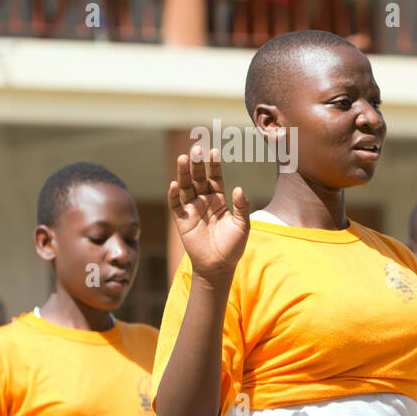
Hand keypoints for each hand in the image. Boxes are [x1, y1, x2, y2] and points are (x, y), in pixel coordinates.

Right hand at [168, 146, 249, 281]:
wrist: (219, 266)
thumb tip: (239, 189)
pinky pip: (176, 205)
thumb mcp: (243, 226)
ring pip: (186, 187)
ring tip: (182, 158)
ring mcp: (192, 209)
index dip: (214, 165)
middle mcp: (204, 201)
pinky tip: (174, 184)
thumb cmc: (233, 246)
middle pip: (199, 178)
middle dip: (197, 164)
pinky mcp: (182, 220)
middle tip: (196, 149)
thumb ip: (242, 207)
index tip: (213, 151)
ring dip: (183, 173)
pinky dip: (174, 195)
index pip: (215, 177)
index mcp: (219, 199)